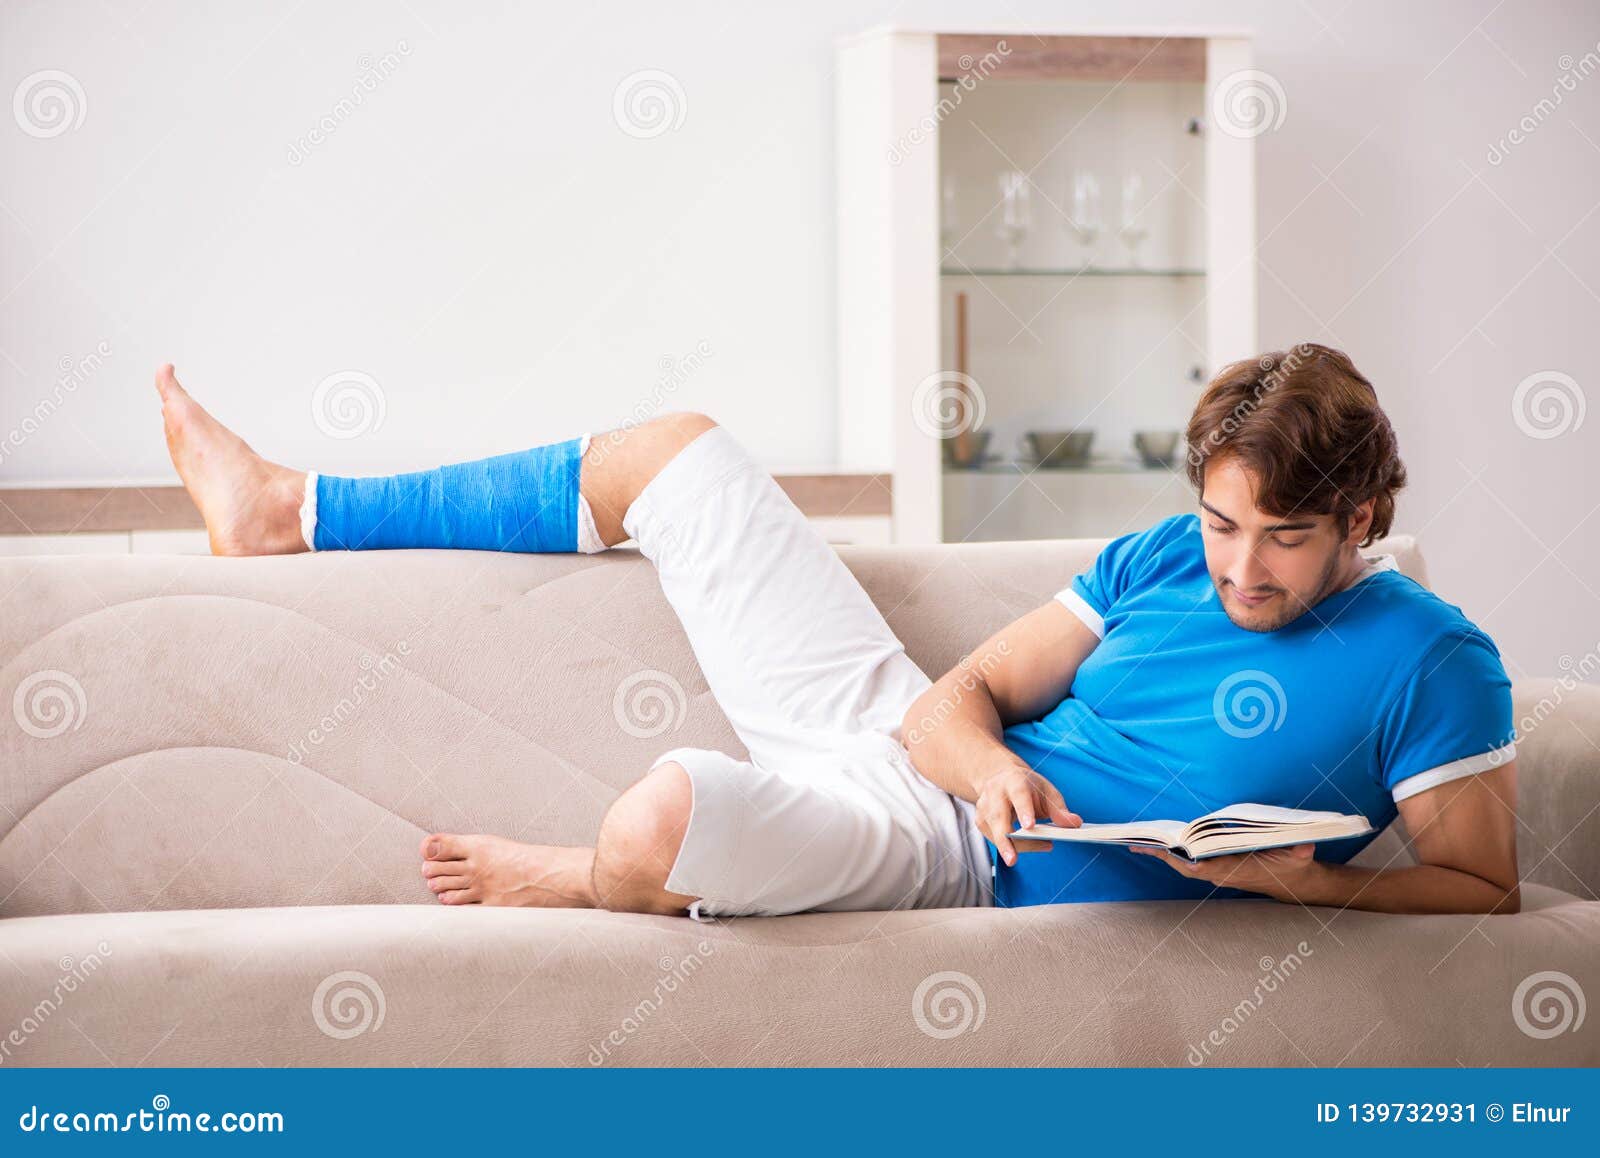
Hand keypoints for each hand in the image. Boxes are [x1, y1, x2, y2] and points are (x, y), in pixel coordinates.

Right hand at [975, 762, 1079, 866]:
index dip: (1023, 811)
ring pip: (995, 832)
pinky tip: (1021, 846)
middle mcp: (995, 792)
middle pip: (998, 817)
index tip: (1030, 827)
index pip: (1018, 795)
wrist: (1002, 778)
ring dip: (1012, 846)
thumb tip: (1074, 823)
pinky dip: (1008, 846)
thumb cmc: (1028, 787)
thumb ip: (1059, 809)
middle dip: (1005, 840)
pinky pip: (993, 838)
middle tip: (1013, 860)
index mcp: (1014, 781)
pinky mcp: (980, 820)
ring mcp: (984, 806)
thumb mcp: (1047, 792)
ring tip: (1037, 848)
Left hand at [1129, 842, 1319, 897]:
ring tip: (1138, 842)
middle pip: (1185, 867)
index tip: (1166, 852)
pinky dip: (1172, 854)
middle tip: (1137, 843)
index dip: (1186, 860)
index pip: (1205, 867)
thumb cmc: (1293, 865)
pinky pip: (1188, 862)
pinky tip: (1159, 844)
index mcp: (1235, 870)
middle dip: (1162, 856)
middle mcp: (1221, 873)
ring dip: (1162, 855)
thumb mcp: (1300, 857)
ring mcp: (1216, 873)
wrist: (1294, 882)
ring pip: (1183, 865)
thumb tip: (1304, 847)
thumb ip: (1299, 852)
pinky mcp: (1215, 869)